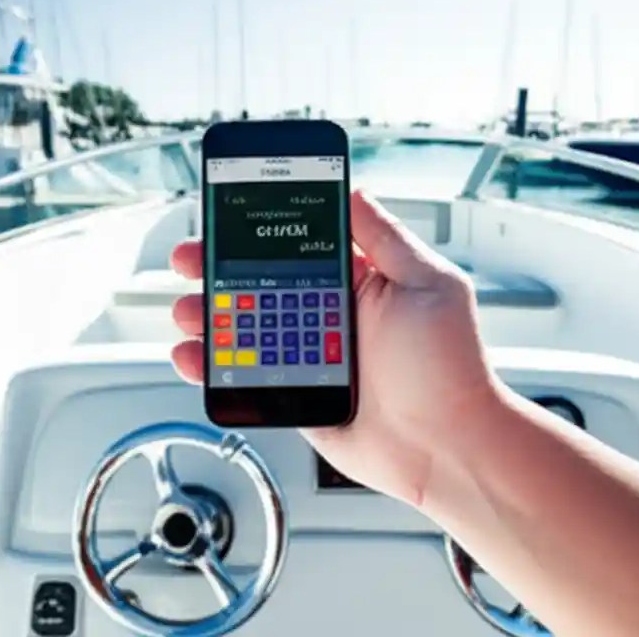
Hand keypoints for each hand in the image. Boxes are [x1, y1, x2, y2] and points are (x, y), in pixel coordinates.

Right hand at [168, 190, 504, 507]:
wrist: (448, 448)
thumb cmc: (451, 369)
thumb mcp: (429, 284)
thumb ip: (386, 238)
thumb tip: (353, 191)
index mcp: (360, 280)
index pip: (299, 242)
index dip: (259, 227)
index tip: (226, 213)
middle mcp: (330, 314)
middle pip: (260, 282)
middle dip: (218, 268)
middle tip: (190, 260)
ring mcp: (309, 355)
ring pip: (245, 327)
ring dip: (208, 314)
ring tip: (187, 310)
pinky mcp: (295, 395)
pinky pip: (244, 376)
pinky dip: (211, 366)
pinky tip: (193, 355)